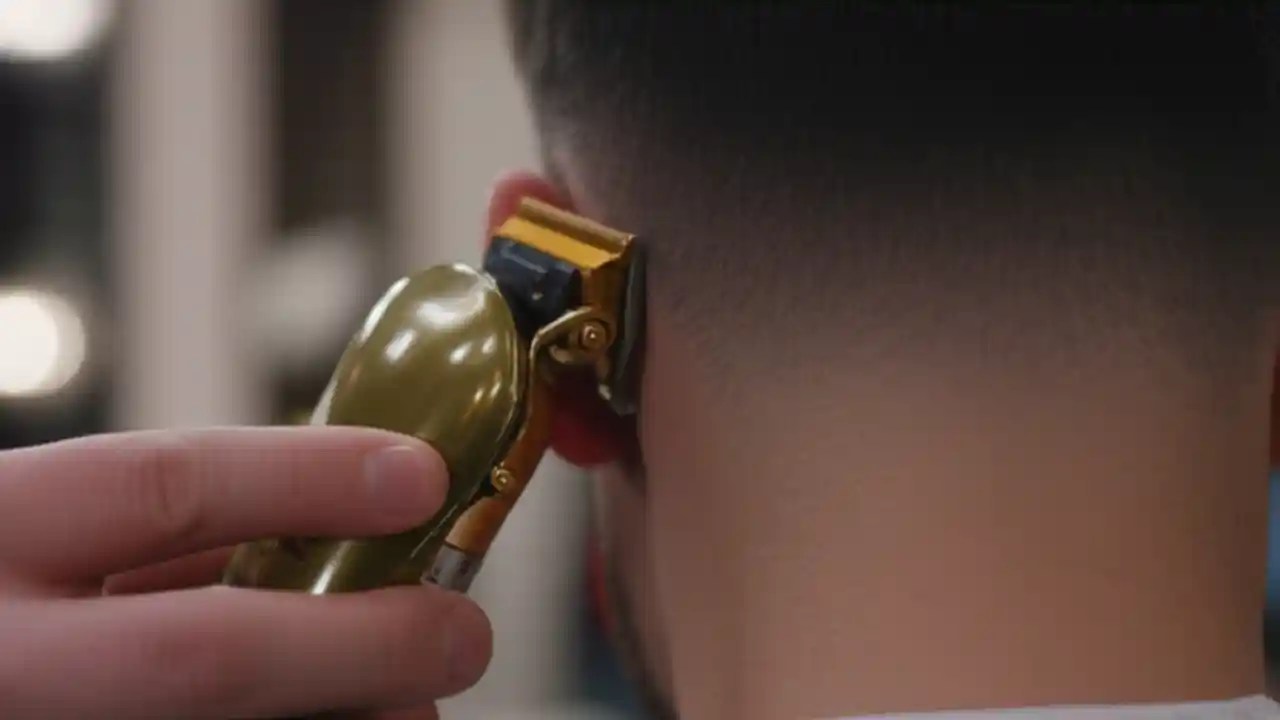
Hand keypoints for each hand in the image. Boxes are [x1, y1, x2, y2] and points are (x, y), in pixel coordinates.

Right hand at [0, 427, 491, 718]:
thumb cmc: (18, 596)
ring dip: (346, 716)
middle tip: (461, 635)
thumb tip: (352, 526)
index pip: (162, 486)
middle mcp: (6, 661)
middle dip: (365, 642)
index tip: (420, 476)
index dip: (308, 478)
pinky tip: (343, 716)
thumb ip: (176, 530)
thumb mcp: (55, 527)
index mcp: (0, 533)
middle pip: (208, 655)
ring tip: (410, 699)